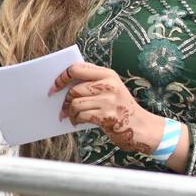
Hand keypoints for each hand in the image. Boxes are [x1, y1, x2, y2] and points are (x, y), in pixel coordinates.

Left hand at [49, 61, 163, 153]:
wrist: (140, 126)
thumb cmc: (120, 108)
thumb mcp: (111, 89)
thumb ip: (92, 83)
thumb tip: (63, 85)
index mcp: (108, 74)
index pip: (77, 68)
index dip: (62, 77)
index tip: (54, 87)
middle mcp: (109, 85)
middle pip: (74, 89)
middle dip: (66, 101)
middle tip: (63, 109)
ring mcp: (109, 100)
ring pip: (75, 103)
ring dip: (70, 112)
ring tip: (73, 117)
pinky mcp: (107, 115)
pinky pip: (81, 115)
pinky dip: (76, 120)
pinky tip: (78, 122)